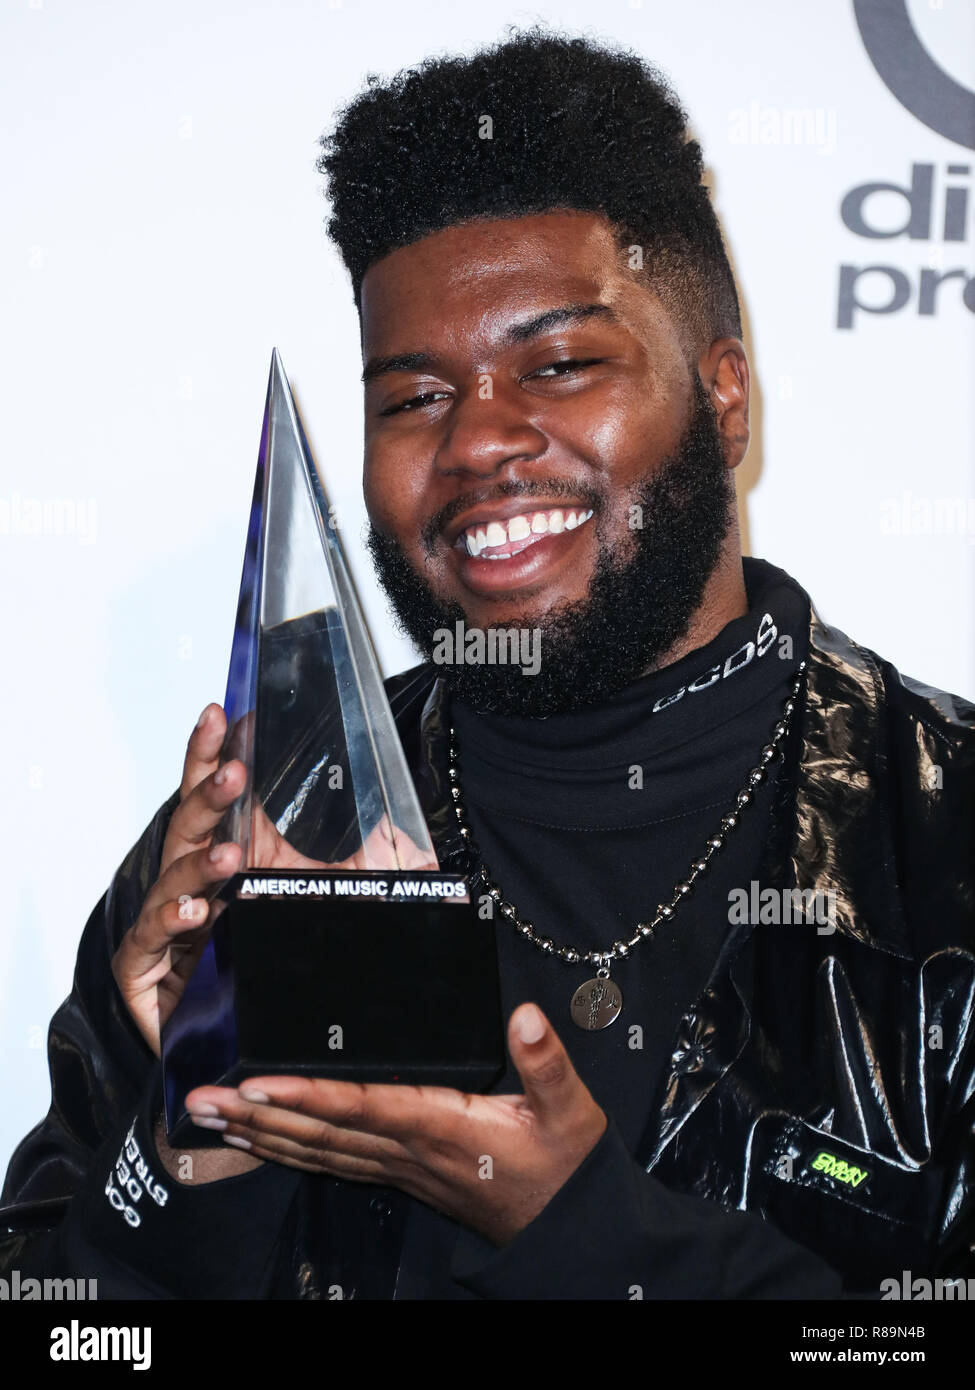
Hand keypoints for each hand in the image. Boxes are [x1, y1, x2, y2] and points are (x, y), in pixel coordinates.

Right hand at [112, 704, 436, 1060]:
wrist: (238, 1056)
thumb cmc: (268, 975)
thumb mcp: (327, 909)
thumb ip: (361, 868)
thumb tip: (405, 831)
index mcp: (226, 861)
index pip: (217, 799)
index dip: (214, 756)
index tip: (223, 714)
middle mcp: (190, 885)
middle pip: (191, 826)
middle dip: (209, 796)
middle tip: (235, 774)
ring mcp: (163, 926)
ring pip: (170, 879)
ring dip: (198, 864)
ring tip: (229, 857)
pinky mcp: (143, 972)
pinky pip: (147, 941)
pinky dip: (166, 923)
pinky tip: (191, 914)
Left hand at [184, 1003, 607, 1246]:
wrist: (566, 1226)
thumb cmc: (562, 1164)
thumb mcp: (569, 1109)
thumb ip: (545, 1061)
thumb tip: (524, 1016)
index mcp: (441, 1127)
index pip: (361, 1107)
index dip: (308, 1096)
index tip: (258, 1082)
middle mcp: (407, 1149)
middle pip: (320, 1133)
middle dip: (257, 1116)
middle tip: (201, 1099)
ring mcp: (399, 1166)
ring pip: (317, 1153)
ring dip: (261, 1135)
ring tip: (211, 1117)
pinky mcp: (400, 1172)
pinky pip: (333, 1163)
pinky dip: (290, 1152)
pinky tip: (262, 1141)